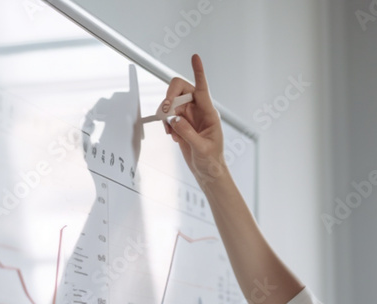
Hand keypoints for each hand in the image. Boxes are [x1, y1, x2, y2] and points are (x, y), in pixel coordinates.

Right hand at [161, 53, 227, 184]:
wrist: (208, 173)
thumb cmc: (211, 161)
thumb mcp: (201, 148)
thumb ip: (187, 133)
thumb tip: (174, 119)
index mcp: (209, 113)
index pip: (203, 88)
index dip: (198, 72)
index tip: (195, 57)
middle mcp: (199, 111)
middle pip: (180, 90)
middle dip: (170, 98)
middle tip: (165, 111)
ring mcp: (189, 116)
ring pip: (172, 103)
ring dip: (167, 115)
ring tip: (172, 131)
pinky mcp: (181, 124)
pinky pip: (169, 116)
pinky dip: (167, 124)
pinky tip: (174, 136)